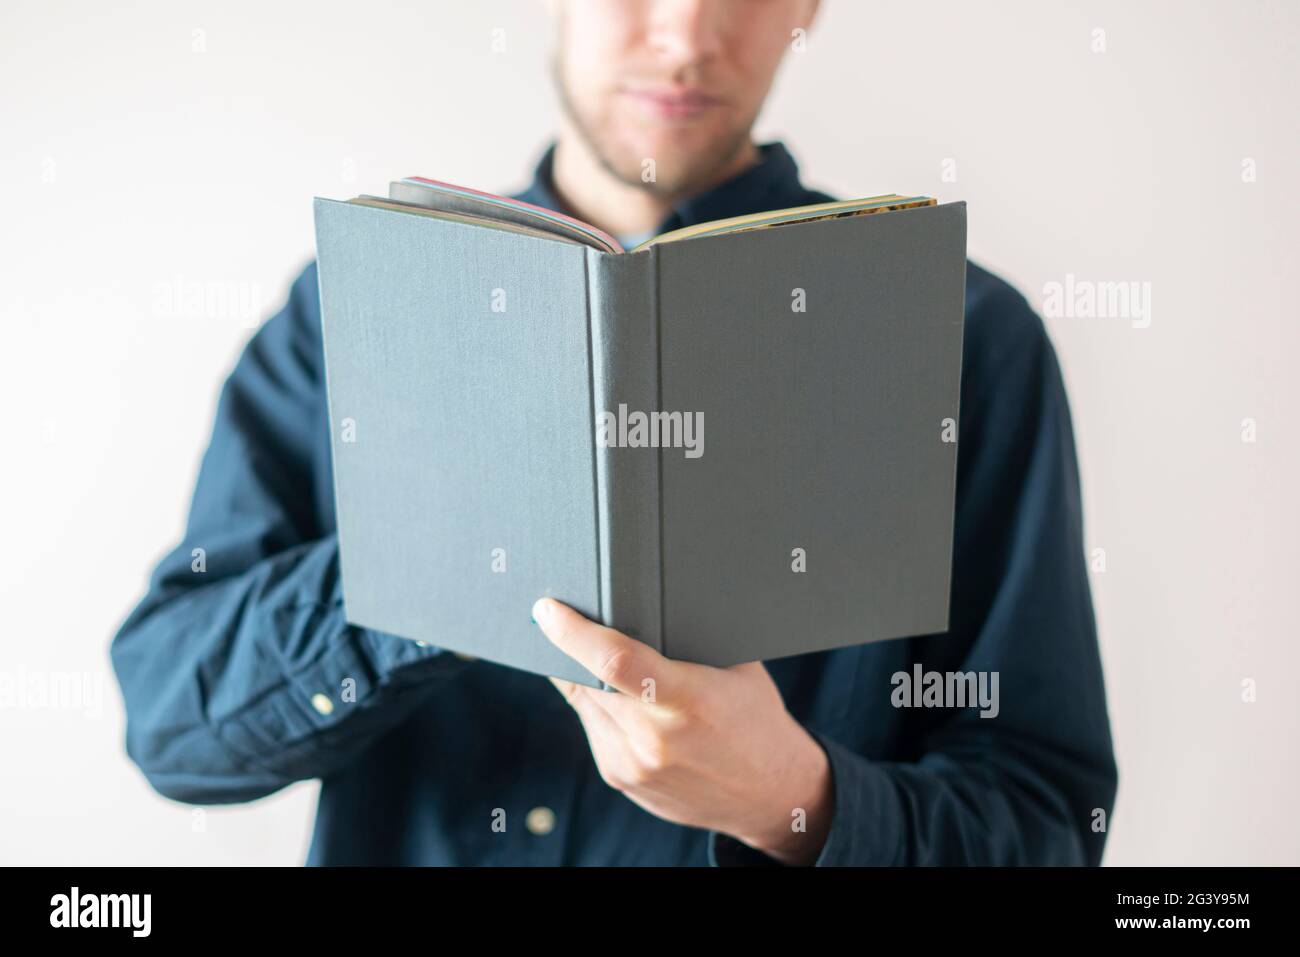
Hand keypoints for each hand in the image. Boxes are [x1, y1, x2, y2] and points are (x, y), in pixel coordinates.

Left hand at [532, 597, 832, 864]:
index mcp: (689, 700)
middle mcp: (655, 738)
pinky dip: (598, 705)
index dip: (574, 633)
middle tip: (569, 619)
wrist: (771, 796)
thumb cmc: (755, 719)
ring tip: (605, 660)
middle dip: (573, 648)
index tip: (547, 609)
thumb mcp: (738, 669)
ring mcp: (632, 763)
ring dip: (585, 677)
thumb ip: (692, 639)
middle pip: (588, 678)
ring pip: (583, 702)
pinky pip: (592, 726)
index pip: (617, 661)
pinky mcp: (619, 778)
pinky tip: (623, 700)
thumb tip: (640, 597)